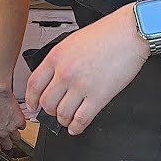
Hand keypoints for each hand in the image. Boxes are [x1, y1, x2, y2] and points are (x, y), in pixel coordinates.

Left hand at [0, 85, 25, 151]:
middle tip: (6, 135)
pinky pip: (22, 127)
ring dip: (15, 133)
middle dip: (8, 142)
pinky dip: (20, 123)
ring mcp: (11, 129)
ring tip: (11, 125)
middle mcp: (0, 134)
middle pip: (8, 146)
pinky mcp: (19, 122)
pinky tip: (15, 117)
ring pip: (17, 139)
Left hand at [25, 4, 148, 134]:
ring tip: (66, 119)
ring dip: (62, 120)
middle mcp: (65, 72)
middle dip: (48, 111)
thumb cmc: (106, 34)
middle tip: (52, 113)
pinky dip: (76, 127)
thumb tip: (52, 77)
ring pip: (62, 114)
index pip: (34, 84)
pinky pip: (81, 119)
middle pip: (46, 102)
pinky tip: (76, 127)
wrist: (129, 33)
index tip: (32, 106)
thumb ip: (59, 59)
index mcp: (56, 57)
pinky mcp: (99, 97)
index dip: (30, 99)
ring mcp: (81, 86)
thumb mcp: (72, 41)